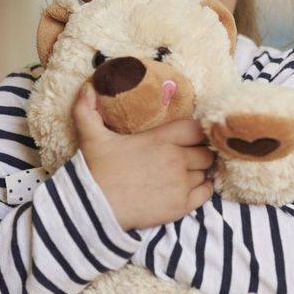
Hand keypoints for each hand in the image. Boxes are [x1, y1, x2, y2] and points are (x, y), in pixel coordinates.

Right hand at [72, 82, 215, 230]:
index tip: (189, 136)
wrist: (94, 207)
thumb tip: (87, 86)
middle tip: (186, 156)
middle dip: (198, 152)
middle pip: (205, 152)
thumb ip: (87, 108)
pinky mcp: (181, 205)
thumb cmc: (95, 170)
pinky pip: (206, 193)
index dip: (196, 132)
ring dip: (197, 172)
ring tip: (183, 173)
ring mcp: (181, 184)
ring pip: (205, 172)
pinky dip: (202, 189)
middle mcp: (176, 159)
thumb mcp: (90, 136)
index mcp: (160, 139)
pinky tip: (190, 188)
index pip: (196, 129)